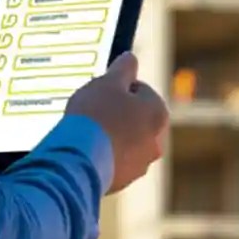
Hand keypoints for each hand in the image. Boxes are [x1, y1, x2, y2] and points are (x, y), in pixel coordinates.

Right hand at [66, 52, 168, 194]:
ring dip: (110, 135)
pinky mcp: (123, 181)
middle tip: (93, 111)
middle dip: (116, 113)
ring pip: (124, 141)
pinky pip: (112, 161)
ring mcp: (141, 164)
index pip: (139, 90)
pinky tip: (85, 150)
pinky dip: (102, 154)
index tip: (100, 92)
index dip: (117, 87)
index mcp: (158, 113)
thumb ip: (123, 68)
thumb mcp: (109, 82)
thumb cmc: (97, 115)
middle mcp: (156, 141)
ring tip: (86, 132)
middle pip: (134, 117)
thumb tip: (131, 58)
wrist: (79, 160)